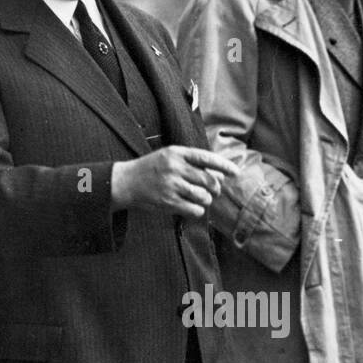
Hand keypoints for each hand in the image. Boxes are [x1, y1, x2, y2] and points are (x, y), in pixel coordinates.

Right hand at [111, 146, 237, 217]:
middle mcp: (175, 168)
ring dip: (206, 200)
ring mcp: (171, 185)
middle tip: (213, 191)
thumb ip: (193, 162)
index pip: (207, 158)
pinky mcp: (168, 202)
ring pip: (204, 196)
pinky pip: (194, 209)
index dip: (224, 166)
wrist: (127, 182)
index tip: (236, 173)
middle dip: (215, 188)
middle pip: (209, 180)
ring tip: (200, 198)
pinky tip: (191, 207)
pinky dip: (197, 210)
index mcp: (177, 153)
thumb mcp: (170, 156)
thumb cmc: (153, 169)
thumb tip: (220, 175)